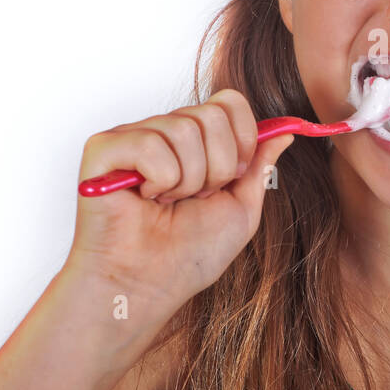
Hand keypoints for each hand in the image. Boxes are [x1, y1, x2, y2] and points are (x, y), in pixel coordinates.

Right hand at [67, 89, 296, 312]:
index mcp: (195, 141)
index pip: (229, 103)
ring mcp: (131, 136)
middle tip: (195, 198)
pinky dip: (160, 180)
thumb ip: (260, 166)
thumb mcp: (241, 208)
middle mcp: (163, 131)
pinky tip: (145, 198)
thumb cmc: (189, 255)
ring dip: (187, 180)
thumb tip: (285, 131)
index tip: (233, 178)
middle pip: (211, 115)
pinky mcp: (103, 149)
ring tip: (168, 203)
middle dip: (217, 168)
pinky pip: (150, 144)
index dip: (242, 139)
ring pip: (183, 129)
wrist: (147, 287)